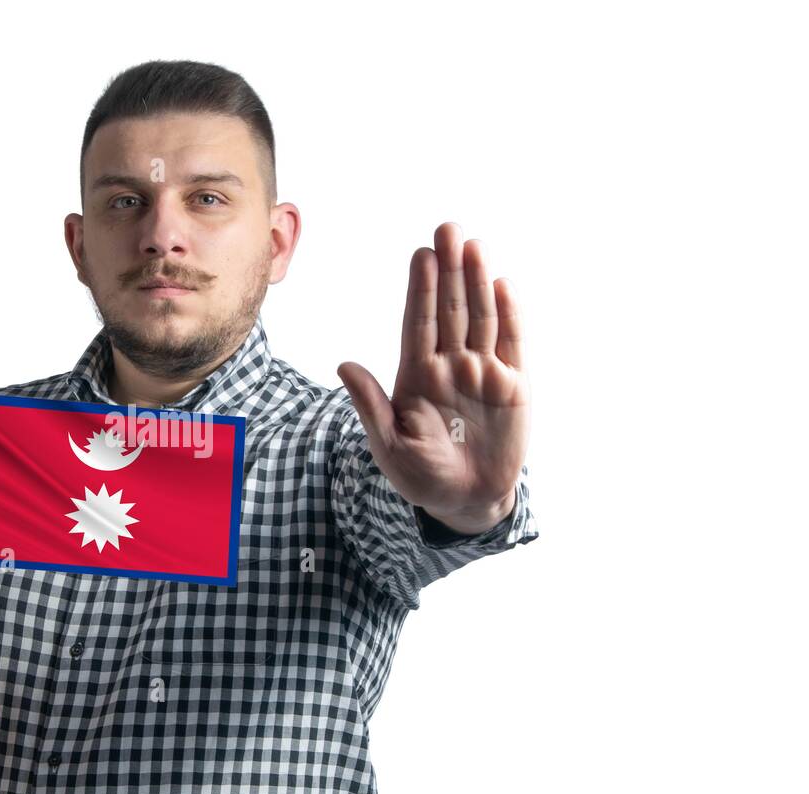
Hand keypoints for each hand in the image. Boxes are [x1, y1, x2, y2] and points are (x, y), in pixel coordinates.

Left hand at [336, 222, 529, 533]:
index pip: (419, 322)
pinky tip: (504, 284)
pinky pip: (512, 344)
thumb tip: (343, 365)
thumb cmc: (420, 476)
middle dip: (449, 270)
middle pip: (451, 309)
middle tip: (448, 229)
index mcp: (416, 374)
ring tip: (475, 246)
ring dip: (478, 282)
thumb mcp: (389, 446)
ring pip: (481, 318)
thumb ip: (371, 405)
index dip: (421, 289)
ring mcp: (482, 372)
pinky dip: (511, 316)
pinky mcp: (512, 386)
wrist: (463, 502)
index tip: (421, 254)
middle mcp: (450, 365)